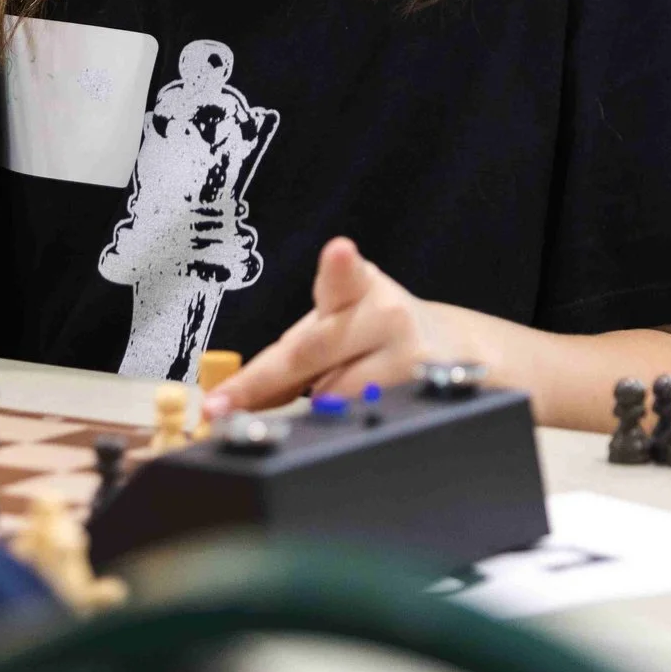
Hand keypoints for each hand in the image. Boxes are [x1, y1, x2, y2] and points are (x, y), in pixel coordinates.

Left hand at [206, 238, 484, 417]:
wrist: (450, 350)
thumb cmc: (374, 334)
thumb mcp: (335, 325)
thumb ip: (290, 355)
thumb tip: (232, 399)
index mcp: (356, 287)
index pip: (343, 277)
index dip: (340, 266)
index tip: (340, 252)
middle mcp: (387, 313)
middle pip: (313, 351)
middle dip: (261, 383)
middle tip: (221, 405)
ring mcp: (410, 354)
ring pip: (334, 395)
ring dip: (316, 403)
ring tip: (338, 388)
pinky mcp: (423, 392)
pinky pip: (359, 417)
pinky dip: (345, 419)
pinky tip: (363, 401)